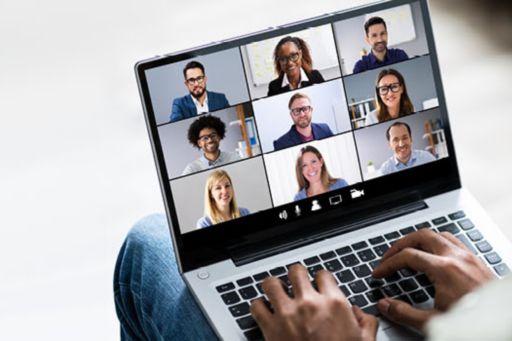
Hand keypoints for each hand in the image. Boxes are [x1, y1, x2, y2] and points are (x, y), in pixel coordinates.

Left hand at [251, 265, 377, 340]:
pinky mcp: (270, 328)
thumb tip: (358, 313)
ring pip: (272, 283)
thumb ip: (365, 323)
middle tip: (296, 284)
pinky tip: (264, 311)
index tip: (318, 284)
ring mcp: (287, 314)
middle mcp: (309, 304)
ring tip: (277, 292)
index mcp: (334, 304)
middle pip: (296, 271)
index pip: (323, 274)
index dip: (320, 279)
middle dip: (296, 276)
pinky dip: (258, 307)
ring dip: (274, 287)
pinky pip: (256, 306)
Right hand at [372, 229, 493, 329]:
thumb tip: (385, 305)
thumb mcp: (434, 322)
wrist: (504, 325)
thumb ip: (405, 313)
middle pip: (421, 236)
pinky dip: (437, 243)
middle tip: (389, 256)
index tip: (379, 272)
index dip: (388, 263)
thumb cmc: (475, 323)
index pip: (407, 256)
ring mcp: (469, 257)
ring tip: (408, 252)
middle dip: (400, 244)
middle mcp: (457, 258)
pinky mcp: (477, 261)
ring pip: (438, 234)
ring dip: (419, 241)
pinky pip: (453, 241)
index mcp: (444, 269)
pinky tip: (434, 255)